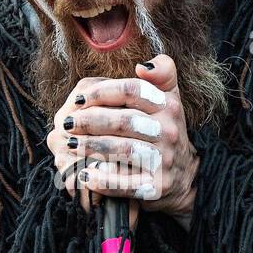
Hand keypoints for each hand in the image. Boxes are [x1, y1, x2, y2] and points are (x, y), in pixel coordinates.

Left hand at [45, 54, 198, 225]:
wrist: (185, 176)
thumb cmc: (165, 131)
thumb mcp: (170, 98)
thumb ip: (162, 73)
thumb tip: (142, 66)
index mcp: (168, 106)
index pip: (132, 90)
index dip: (101, 92)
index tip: (77, 100)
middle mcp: (169, 132)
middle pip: (124, 121)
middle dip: (90, 122)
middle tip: (67, 124)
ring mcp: (164, 161)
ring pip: (124, 151)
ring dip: (92, 148)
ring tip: (70, 145)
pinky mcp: (156, 187)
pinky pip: (126, 184)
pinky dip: (103, 180)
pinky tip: (84, 175)